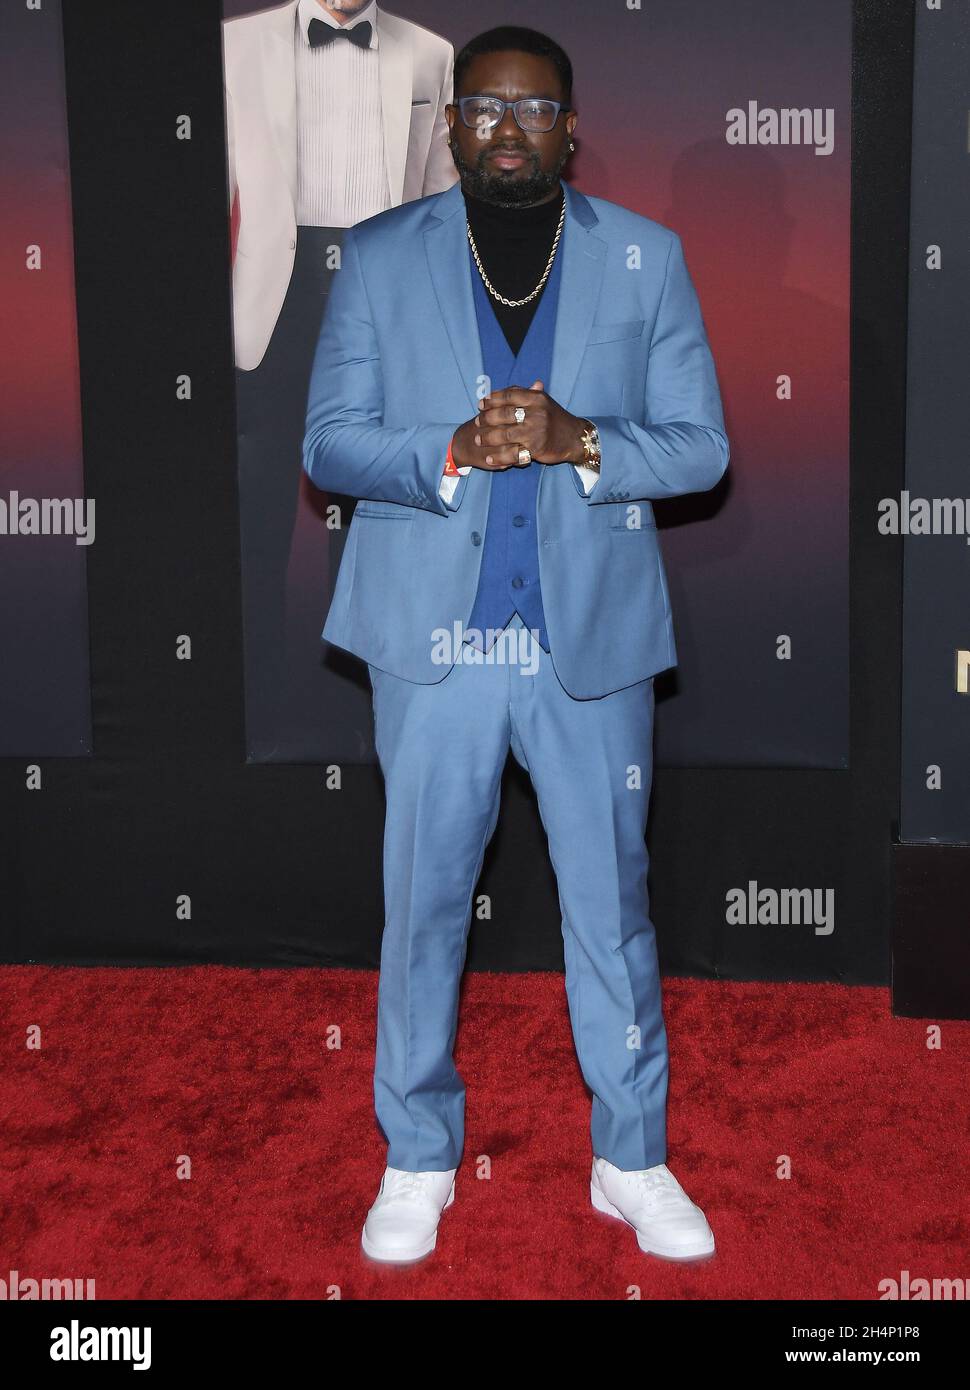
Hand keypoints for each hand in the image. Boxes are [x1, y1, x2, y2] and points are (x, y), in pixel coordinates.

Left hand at [451, 380, 586, 469]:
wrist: (575, 437)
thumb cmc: (555, 418)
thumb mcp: (543, 402)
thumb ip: (524, 394)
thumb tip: (504, 389)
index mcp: (536, 398)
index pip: (509, 396)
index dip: (492, 400)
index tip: (480, 405)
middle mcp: (536, 413)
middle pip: (504, 414)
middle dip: (486, 419)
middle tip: (476, 423)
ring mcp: (536, 431)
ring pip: (505, 434)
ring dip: (488, 438)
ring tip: (478, 440)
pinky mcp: (536, 448)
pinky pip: (513, 453)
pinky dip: (499, 457)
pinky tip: (489, 458)